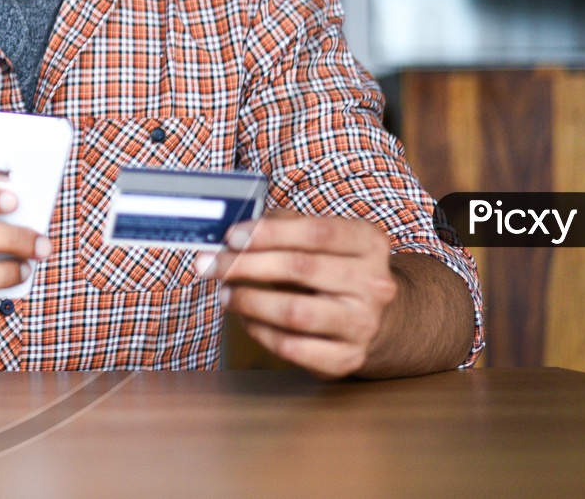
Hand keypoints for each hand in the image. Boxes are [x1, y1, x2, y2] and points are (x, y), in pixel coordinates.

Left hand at [197, 209, 397, 378]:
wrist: (372, 317)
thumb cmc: (331, 269)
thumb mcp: (318, 239)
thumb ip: (283, 226)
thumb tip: (235, 231)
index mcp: (368, 242)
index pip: (317, 232)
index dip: (269, 233)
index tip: (230, 237)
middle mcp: (374, 284)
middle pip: (301, 269)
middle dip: (245, 265)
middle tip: (210, 265)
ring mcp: (363, 324)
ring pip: (295, 312)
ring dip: (249, 301)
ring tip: (225, 294)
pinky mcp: (348, 358)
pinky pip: (293, 347)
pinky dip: (260, 332)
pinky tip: (247, 319)